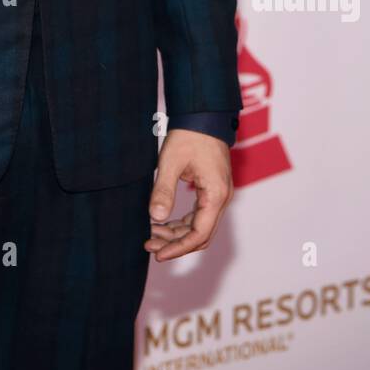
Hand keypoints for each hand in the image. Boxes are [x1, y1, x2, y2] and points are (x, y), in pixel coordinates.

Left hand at [145, 129, 233, 261]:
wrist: (204, 115)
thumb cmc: (189, 135)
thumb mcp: (171, 162)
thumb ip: (163, 190)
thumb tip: (155, 218)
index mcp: (215, 195)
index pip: (199, 235)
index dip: (178, 248)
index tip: (158, 254)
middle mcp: (221, 199)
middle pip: (200, 235)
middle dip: (175, 243)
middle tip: (149, 245)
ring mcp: (218, 195)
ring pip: (199, 226)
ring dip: (176, 234)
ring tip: (151, 234)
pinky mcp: (212, 190)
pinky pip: (198, 215)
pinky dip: (181, 222)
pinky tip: (161, 221)